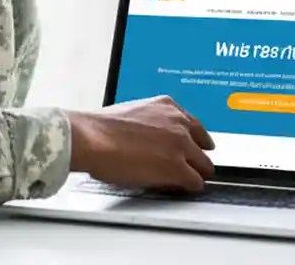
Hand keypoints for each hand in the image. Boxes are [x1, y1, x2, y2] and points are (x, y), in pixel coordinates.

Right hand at [66, 95, 215, 191]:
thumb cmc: (100, 128)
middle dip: (194, 159)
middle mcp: (178, 123)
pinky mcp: (177, 168)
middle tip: (185, 168)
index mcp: (167, 106)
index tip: (189, 150)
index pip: (195, 127)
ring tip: (179, 180)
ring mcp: (181, 145)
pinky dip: (188, 187)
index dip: (191, 142)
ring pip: (204, 166)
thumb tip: (153, 140)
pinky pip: (195, 183)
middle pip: (203, 147)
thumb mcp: (133, 113)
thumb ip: (151, 123)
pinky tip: (175, 188)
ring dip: (193, 173)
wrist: (91, 138)